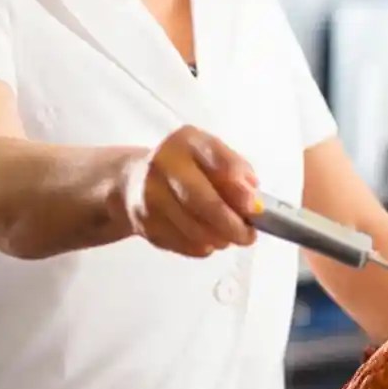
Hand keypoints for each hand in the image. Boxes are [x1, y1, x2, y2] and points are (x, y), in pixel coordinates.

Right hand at [119, 125, 259, 257]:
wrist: (133, 180)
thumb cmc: (186, 168)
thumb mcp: (213, 156)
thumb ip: (237, 172)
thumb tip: (254, 200)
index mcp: (187, 142)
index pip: (217, 161)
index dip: (238, 188)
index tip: (255, 208)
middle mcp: (163, 164)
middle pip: (202, 201)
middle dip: (231, 224)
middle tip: (248, 236)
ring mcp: (149, 195)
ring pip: (192, 228)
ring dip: (218, 239)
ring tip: (229, 237)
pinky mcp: (143, 223)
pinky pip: (181, 243)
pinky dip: (200, 246)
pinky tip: (208, 240)